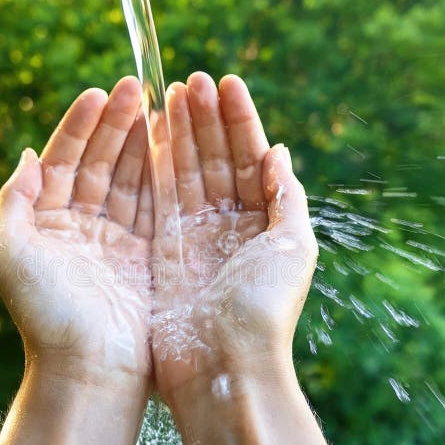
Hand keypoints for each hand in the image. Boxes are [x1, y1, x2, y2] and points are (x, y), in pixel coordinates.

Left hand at [0, 76, 152, 393]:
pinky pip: (154, 207)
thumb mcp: (10, 252)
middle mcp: (80, 229)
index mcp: (45, 223)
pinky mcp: (145, 258)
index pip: (62, 161)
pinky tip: (170, 147)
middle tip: (136, 88)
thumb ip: (14, 200)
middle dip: (116, 125)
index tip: (99, 93)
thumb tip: (26, 154)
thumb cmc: (45, 314)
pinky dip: (161, 176)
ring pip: (130, 180)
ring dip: (140, 143)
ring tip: (157, 106)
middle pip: (100, 164)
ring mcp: (115, 242)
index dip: (79, 126)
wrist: (90, 369)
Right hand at [152, 72, 317, 401]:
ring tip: (170, 94)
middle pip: (214, 159)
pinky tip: (149, 134)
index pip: (249, 158)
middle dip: (205, 118)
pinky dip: (154, 165)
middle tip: (191, 80)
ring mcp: (193, 237)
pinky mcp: (163, 250)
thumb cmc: (265, 308)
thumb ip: (286, 196)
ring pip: (184, 172)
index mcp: (264, 223)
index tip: (227, 82)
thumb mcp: (294, 246)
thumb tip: (278, 152)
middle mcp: (228, 226)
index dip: (239, 120)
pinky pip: (158, 197)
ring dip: (179, 132)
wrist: (224, 365)